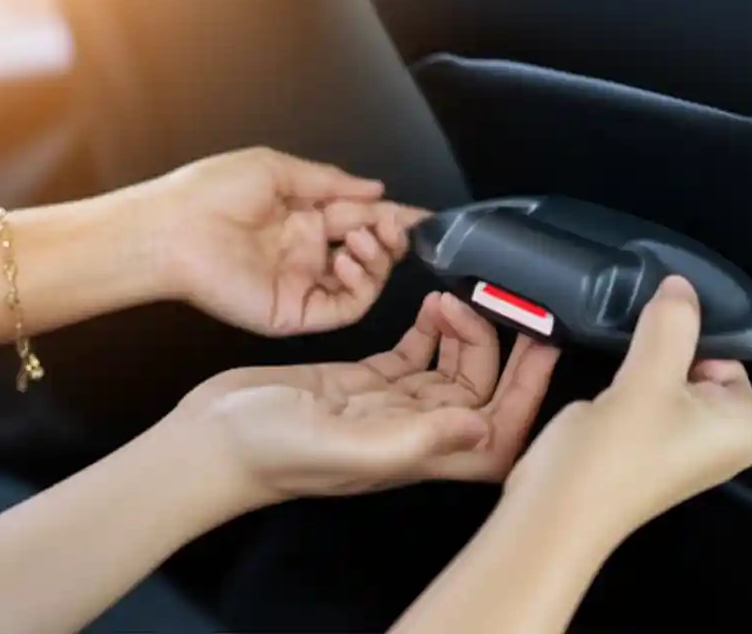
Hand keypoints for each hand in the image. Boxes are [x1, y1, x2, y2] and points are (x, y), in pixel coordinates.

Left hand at [153, 147, 428, 335]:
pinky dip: (361, 287)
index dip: (392, 215)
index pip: (360, 217)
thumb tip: (376, 188)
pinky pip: (344, 308)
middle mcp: (307, 251)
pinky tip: (347, 260)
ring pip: (364, 281)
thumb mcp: (278, 170)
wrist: (172, 230)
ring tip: (364, 238)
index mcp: (302, 216)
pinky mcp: (295, 312)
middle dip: (390, 234)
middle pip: (369, 249)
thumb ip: (331, 182)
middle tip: (393, 224)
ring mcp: (303, 283)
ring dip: (378, 259)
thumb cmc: (210, 193)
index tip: (423, 214)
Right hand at [168, 292, 560, 502]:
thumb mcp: (345, 444)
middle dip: (497, 349)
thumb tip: (482, 428)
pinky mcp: (357, 384)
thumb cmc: (266, 453)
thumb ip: (415, 438)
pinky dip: (427, 331)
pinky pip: (411, 358)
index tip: (542, 348)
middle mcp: (407, 433)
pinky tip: (426, 308)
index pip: (496, 435)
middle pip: (478, 394)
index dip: (528, 397)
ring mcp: (383, 408)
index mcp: (413, 452)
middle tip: (496, 304)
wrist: (209, 440)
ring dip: (460, 333)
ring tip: (448, 298)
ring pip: (447, 372)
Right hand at [501, 276, 751, 540]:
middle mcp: (718, 441)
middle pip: (692, 362)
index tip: (651, 339)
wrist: (555, 510)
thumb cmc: (612, 458)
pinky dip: (619, 387)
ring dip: (633, 369)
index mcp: (743, 429)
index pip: (726, 352)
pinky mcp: (640, 446)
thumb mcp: (648, 378)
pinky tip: (600, 399)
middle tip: (628, 365)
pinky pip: (639, 396)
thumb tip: (681, 284)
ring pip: (660, 376)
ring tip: (612, 383)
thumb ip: (670, 324)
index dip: (686, 339)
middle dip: (656, 352)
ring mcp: (677, 445)